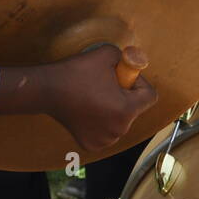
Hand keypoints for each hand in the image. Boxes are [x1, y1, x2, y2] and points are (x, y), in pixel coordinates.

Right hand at [0, 45, 156, 154]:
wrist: (48, 90)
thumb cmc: (78, 72)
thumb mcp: (108, 53)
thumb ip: (127, 57)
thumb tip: (132, 63)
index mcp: (125, 110)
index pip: (150, 96)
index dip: (140, 82)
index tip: (123, 76)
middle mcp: (118, 130)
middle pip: (135, 109)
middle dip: (126, 95)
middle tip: (107, 84)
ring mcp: (104, 141)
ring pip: (121, 121)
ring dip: (115, 109)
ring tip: (96, 96)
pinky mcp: (91, 145)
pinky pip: (107, 130)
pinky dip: (102, 121)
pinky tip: (88, 109)